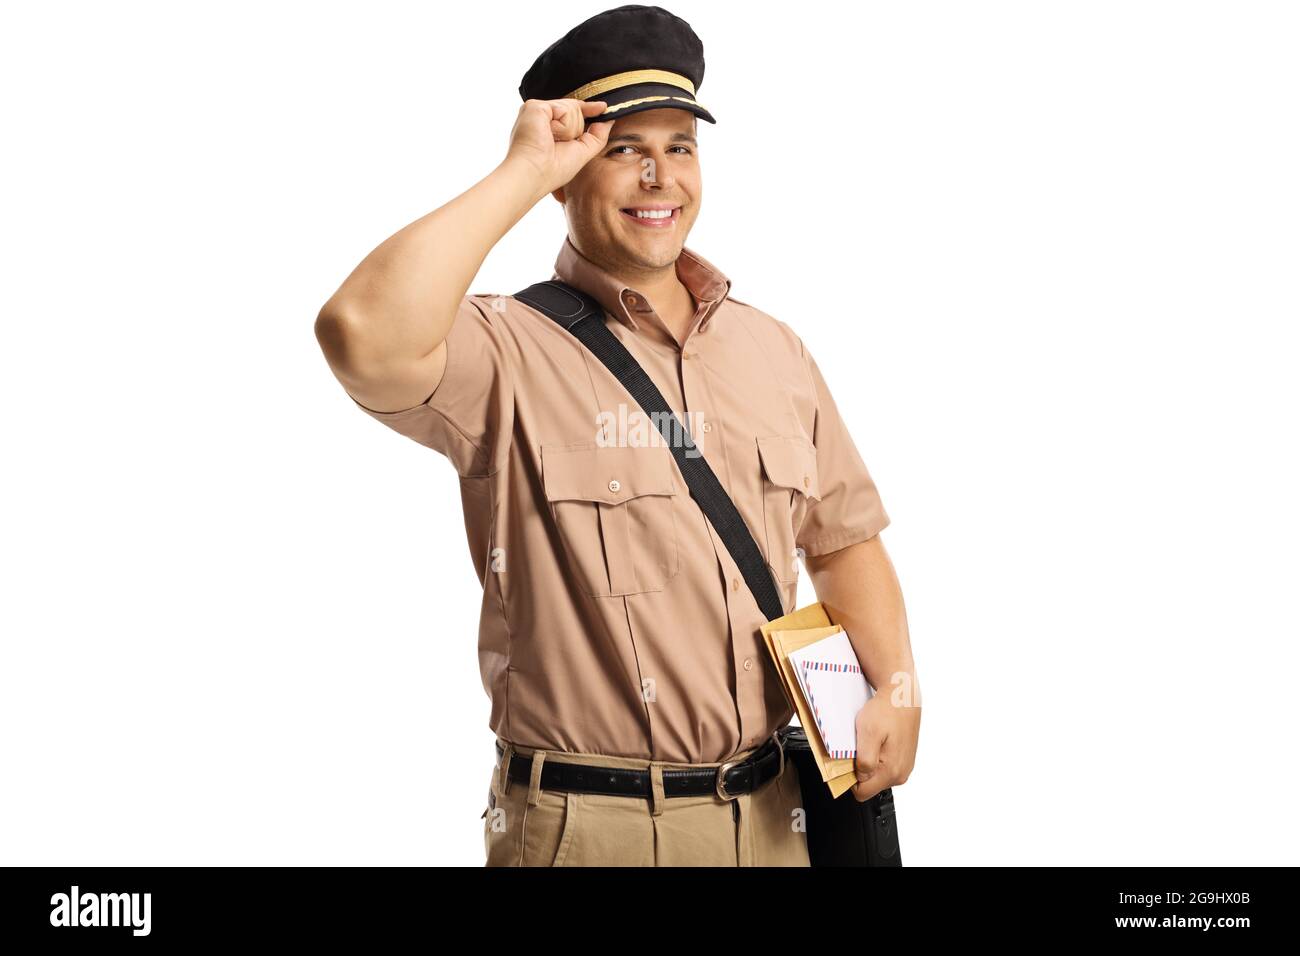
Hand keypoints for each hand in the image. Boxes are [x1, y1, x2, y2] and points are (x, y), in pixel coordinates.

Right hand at [505, 98, 613, 193]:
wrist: (534, 175)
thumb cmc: (552, 171)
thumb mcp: (582, 152)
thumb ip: (596, 136)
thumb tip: (609, 120)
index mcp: (547, 127)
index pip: (571, 112)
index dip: (588, 108)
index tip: (603, 107)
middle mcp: (541, 116)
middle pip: (575, 109)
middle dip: (575, 130)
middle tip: (557, 146)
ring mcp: (537, 110)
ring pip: (572, 109)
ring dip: (568, 131)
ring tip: (550, 142)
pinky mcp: (534, 106)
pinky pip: (564, 109)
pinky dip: (562, 127)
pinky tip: (548, 136)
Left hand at [851, 674, 920, 801]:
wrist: (903, 695)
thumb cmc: (886, 710)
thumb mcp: (868, 732)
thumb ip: (865, 760)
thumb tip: (861, 777)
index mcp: (892, 771)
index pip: (862, 792)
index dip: (850, 778)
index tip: (847, 761)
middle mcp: (901, 774)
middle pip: (869, 784)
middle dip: (859, 769)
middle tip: (859, 746)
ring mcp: (904, 767)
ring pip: (876, 775)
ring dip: (868, 761)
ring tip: (869, 741)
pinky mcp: (904, 760)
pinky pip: (884, 766)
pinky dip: (876, 755)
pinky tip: (877, 740)